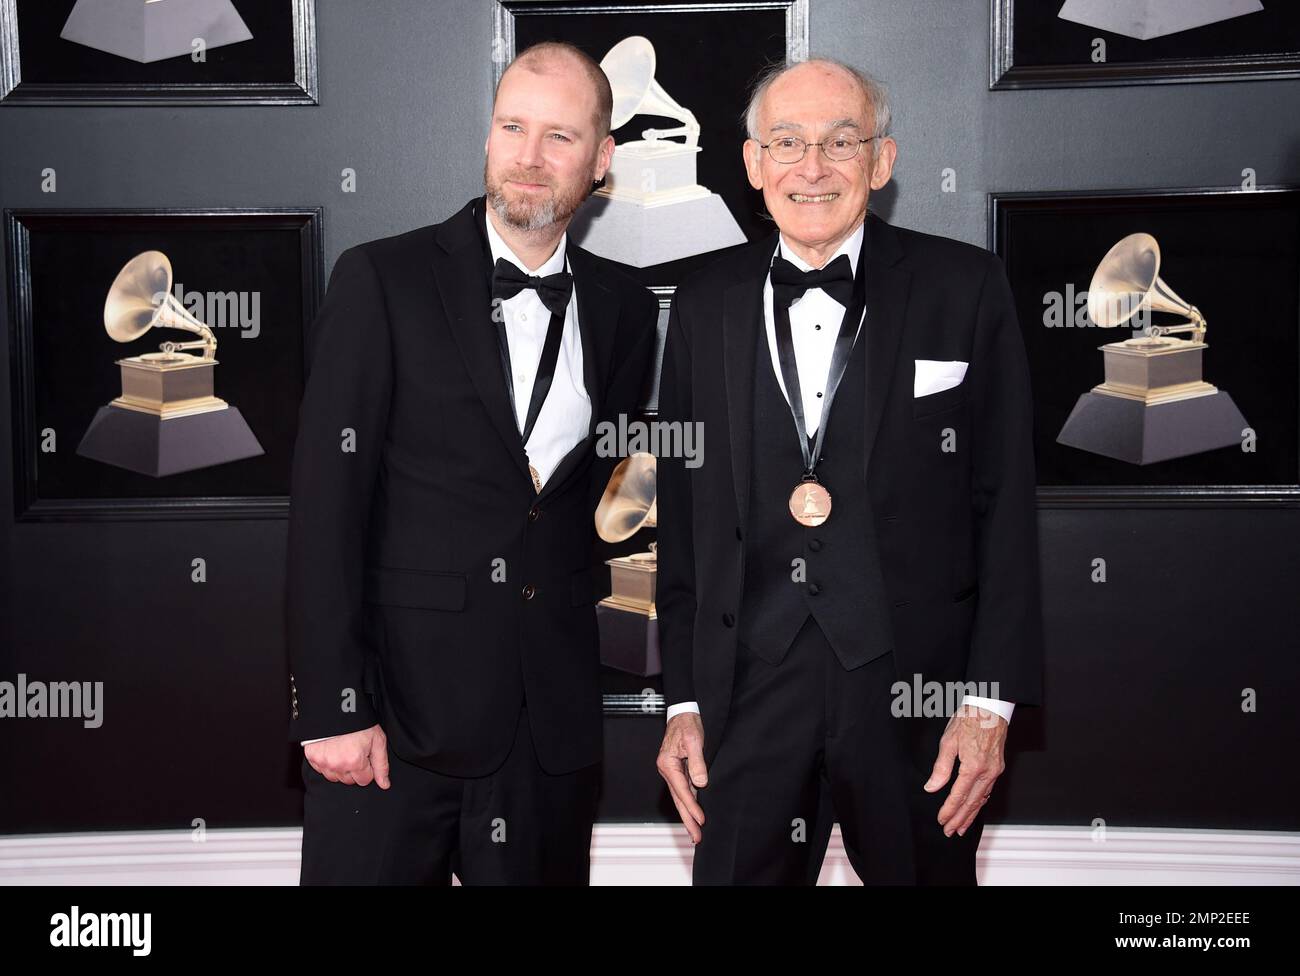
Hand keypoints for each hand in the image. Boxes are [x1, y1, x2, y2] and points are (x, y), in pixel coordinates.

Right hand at [304, 724, 390, 787]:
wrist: (336, 707)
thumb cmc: (359, 722)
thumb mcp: (377, 740)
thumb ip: (381, 765)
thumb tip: (384, 784)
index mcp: (355, 761)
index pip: (364, 780)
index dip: (368, 768)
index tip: (366, 756)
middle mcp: (337, 764)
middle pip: (349, 780)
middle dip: (355, 769)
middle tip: (355, 751)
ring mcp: (323, 761)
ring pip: (335, 777)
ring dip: (340, 768)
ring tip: (343, 750)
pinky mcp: (312, 757)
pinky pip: (322, 770)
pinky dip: (328, 763)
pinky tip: (333, 750)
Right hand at [656, 713, 707, 843]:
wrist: (683, 713)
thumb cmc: (687, 724)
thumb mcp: (694, 741)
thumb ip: (697, 762)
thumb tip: (700, 783)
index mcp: (668, 764)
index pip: (682, 791)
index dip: (693, 807)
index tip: (701, 820)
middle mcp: (667, 770)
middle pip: (678, 800)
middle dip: (688, 820)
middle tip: (696, 837)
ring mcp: (672, 771)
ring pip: (680, 798)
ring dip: (688, 815)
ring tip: (695, 832)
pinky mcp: (678, 771)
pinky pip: (683, 791)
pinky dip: (689, 803)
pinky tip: (694, 814)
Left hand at [924, 705, 1006, 836]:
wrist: (990, 706)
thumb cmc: (968, 719)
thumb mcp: (949, 741)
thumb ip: (941, 767)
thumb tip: (932, 787)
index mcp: (973, 766)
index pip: (958, 795)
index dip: (949, 810)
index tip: (941, 820)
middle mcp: (987, 772)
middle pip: (972, 802)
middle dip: (960, 819)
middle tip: (950, 832)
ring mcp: (995, 770)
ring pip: (982, 799)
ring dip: (971, 814)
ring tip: (962, 827)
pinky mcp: (998, 767)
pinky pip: (988, 790)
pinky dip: (980, 803)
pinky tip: (975, 808)